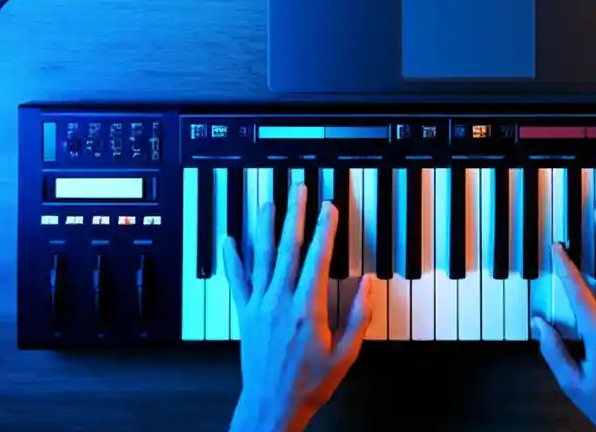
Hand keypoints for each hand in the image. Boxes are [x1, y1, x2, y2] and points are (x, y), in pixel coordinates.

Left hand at [223, 183, 375, 431]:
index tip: (329, 208)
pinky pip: (237, 281)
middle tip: (299, 191)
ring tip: (269, 203)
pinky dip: (231, 258)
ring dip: (265, 227)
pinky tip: (227, 240)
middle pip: (288, 248)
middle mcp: (280, 301)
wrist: (272, 405)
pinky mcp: (245, 314)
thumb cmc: (308, 383)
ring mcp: (260, 306)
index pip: (318, 258)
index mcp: (307, 309)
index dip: (325, 230)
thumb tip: (368, 285)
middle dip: (295, 216)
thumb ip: (360, 317)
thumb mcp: (345, 354)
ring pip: (261, 257)